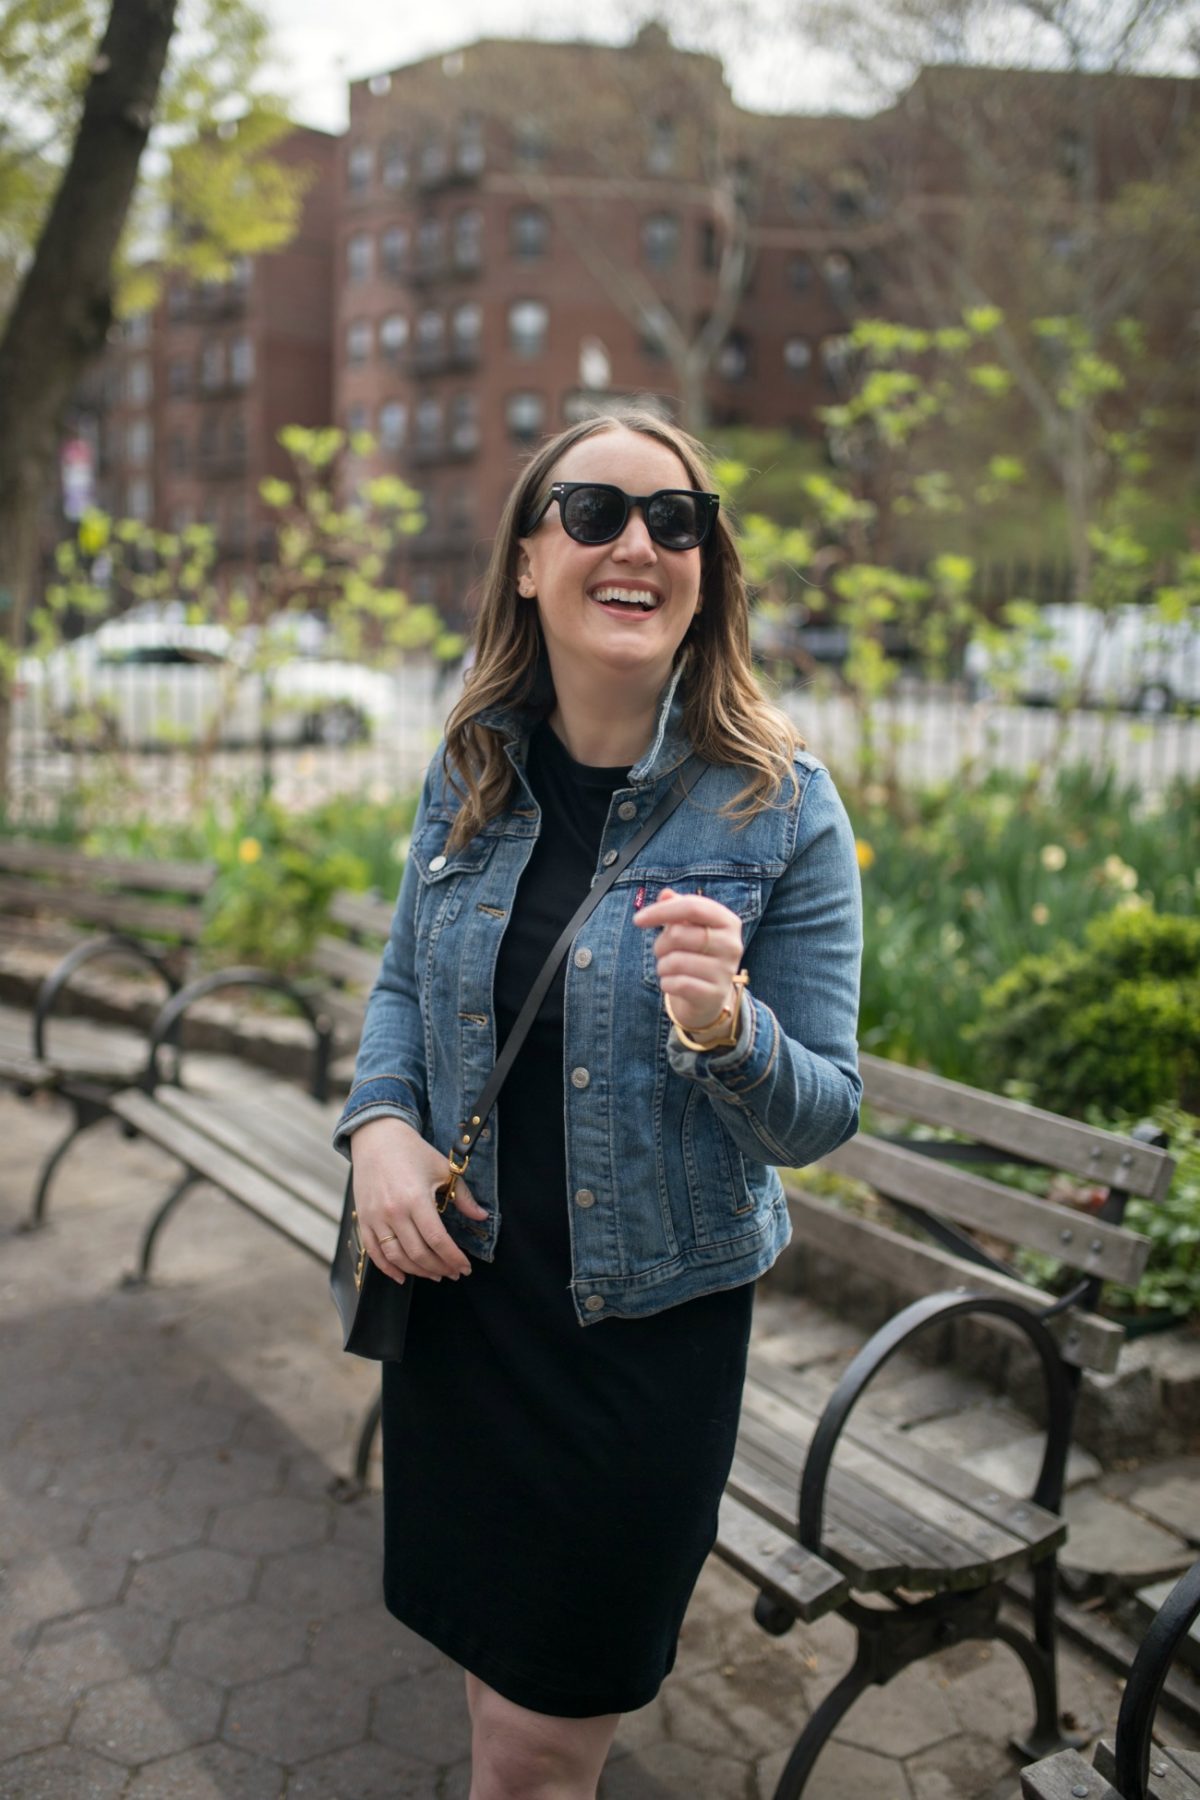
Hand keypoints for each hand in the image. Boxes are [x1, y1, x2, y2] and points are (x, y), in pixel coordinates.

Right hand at [349, 1116, 487, 1284]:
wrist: (377, 1137)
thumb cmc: (412, 1151)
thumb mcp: (443, 1169)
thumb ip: (463, 1196)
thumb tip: (482, 1217)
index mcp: (415, 1198)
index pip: (437, 1239)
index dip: (453, 1258)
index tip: (465, 1268)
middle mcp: (393, 1212)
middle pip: (418, 1253)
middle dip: (439, 1268)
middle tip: (453, 1273)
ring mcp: (375, 1218)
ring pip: (396, 1257)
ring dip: (418, 1271)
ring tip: (434, 1274)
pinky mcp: (363, 1220)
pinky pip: (374, 1252)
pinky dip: (388, 1268)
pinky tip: (402, 1276)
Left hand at [633, 886, 744, 1034]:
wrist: (709, 994)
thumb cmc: (695, 953)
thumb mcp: (688, 927)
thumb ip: (677, 907)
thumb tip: (666, 895)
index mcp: (728, 921)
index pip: (692, 906)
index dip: (661, 911)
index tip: (638, 920)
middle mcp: (732, 944)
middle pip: (679, 934)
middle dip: (660, 943)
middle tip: (662, 951)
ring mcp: (726, 971)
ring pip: (675, 961)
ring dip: (662, 966)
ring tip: (670, 968)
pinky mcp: (716, 994)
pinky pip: (677, 984)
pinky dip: (666, 983)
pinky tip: (674, 983)